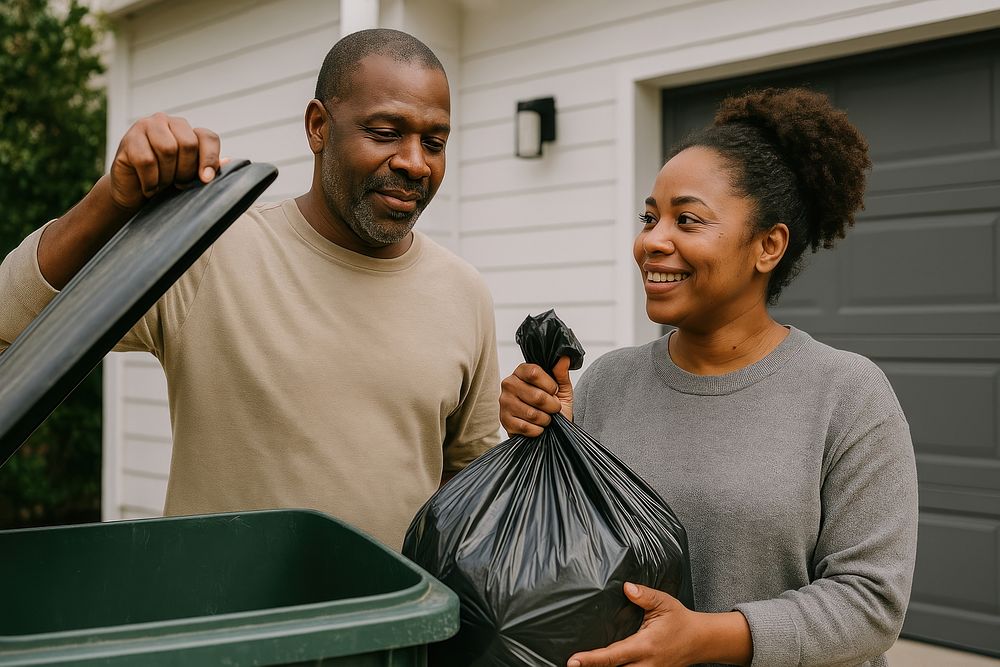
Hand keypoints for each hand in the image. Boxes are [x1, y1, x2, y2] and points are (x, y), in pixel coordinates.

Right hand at [109, 113, 220, 211]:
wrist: (131, 193)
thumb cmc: (164, 182)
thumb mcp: (189, 176)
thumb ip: (207, 167)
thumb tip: (228, 162)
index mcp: (185, 129)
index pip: (207, 137)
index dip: (210, 159)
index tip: (206, 179)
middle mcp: (166, 122)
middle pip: (188, 143)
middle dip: (186, 170)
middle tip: (177, 185)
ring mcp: (145, 127)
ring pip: (168, 149)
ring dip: (167, 176)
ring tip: (162, 184)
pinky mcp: (128, 140)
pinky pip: (147, 161)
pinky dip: (151, 181)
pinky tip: (149, 187)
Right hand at [499, 356, 572, 436]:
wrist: (547, 430)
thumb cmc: (553, 407)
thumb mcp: (561, 389)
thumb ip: (561, 373)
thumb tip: (564, 357)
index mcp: (521, 371)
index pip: (534, 372)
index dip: (550, 385)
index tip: (554, 391)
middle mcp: (509, 384)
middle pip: (536, 395)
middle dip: (552, 406)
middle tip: (553, 408)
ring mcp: (504, 403)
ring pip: (532, 413)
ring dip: (545, 419)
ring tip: (545, 418)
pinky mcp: (504, 421)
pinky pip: (526, 427)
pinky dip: (537, 430)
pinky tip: (537, 427)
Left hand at [567, 584, 751, 666]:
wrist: (701, 641)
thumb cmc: (681, 620)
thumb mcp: (664, 603)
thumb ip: (644, 595)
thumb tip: (626, 587)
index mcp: (645, 646)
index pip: (612, 655)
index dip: (591, 660)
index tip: (573, 661)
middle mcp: (645, 664)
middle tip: (571, 665)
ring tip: (581, 665)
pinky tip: (600, 665)